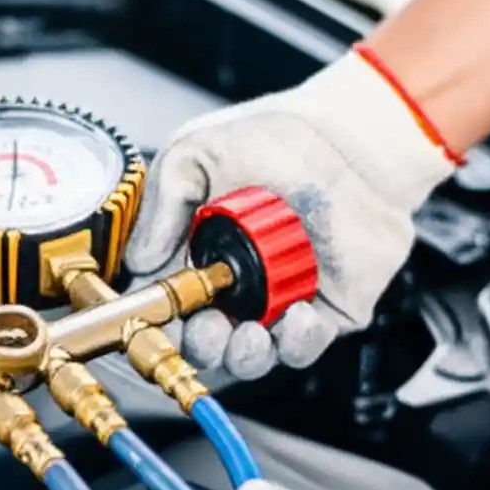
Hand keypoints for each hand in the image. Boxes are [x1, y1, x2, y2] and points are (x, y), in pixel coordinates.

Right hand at [125, 52, 455, 378]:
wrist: (350, 132)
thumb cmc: (275, 138)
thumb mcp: (193, 156)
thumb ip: (161, 207)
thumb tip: (139, 262)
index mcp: (196, 258)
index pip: (167, 307)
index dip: (157, 322)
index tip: (155, 318)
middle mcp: (235, 287)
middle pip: (206, 344)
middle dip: (201, 347)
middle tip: (205, 327)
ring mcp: (280, 302)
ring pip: (253, 357)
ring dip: (244, 356)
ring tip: (248, 334)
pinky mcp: (329, 309)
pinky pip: (306, 345)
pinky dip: (297, 341)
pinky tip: (296, 315)